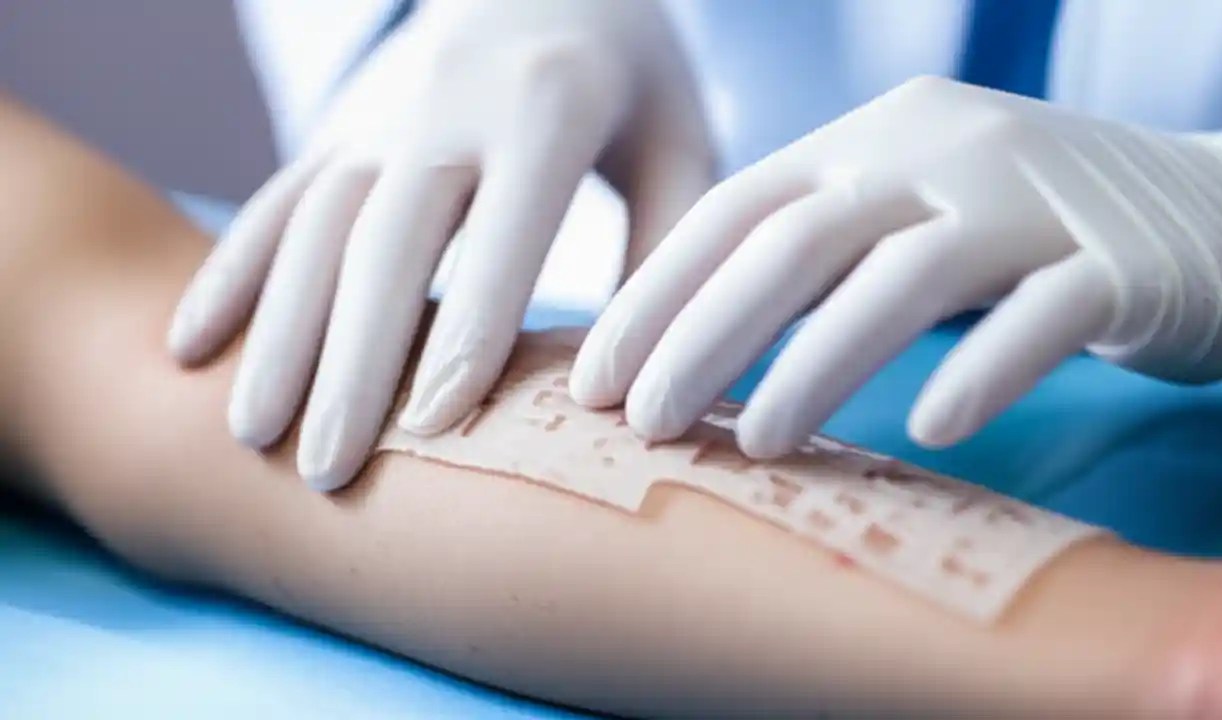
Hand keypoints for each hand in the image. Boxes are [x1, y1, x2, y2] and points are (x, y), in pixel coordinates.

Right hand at [167, 0, 713, 489]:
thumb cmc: (635, 76)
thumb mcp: (682, 139)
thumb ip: (669, 246)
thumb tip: (632, 382)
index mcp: (549, 105)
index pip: (504, 228)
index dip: (469, 327)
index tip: (434, 426)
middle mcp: (447, 106)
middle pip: (385, 239)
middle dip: (353, 359)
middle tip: (330, 469)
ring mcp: (379, 115)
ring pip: (312, 227)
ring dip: (276, 332)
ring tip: (251, 436)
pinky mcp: (340, 129)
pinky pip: (276, 200)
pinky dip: (230, 270)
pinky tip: (188, 346)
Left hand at [571, 76, 1221, 457]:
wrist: (1221, 208)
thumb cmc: (1031, 229)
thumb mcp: (911, 210)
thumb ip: (818, 252)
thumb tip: (690, 344)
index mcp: (874, 138)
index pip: (736, 209)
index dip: (657, 295)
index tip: (596, 380)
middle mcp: (939, 151)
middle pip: (795, 242)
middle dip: (703, 337)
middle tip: (645, 426)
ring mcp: (1031, 198)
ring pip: (901, 278)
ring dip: (817, 366)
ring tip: (759, 446)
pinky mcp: (1120, 260)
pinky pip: (1040, 316)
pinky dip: (979, 370)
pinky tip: (929, 431)